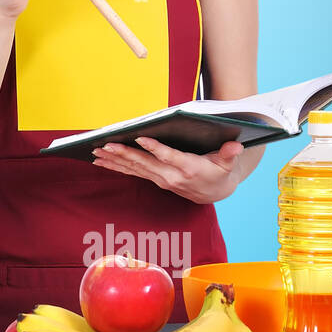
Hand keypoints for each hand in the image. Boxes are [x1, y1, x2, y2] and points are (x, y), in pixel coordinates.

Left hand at [91, 137, 245, 203]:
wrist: (217, 192)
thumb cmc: (221, 171)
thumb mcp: (228, 163)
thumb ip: (229, 154)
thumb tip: (235, 145)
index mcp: (189, 168)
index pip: (169, 157)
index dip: (155, 148)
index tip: (141, 139)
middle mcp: (171, 176)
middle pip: (145, 163)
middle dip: (124, 154)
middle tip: (106, 145)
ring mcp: (161, 179)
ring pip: (134, 169)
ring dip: (114, 160)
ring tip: (96, 152)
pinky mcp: (155, 179)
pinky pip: (133, 173)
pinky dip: (116, 166)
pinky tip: (101, 161)